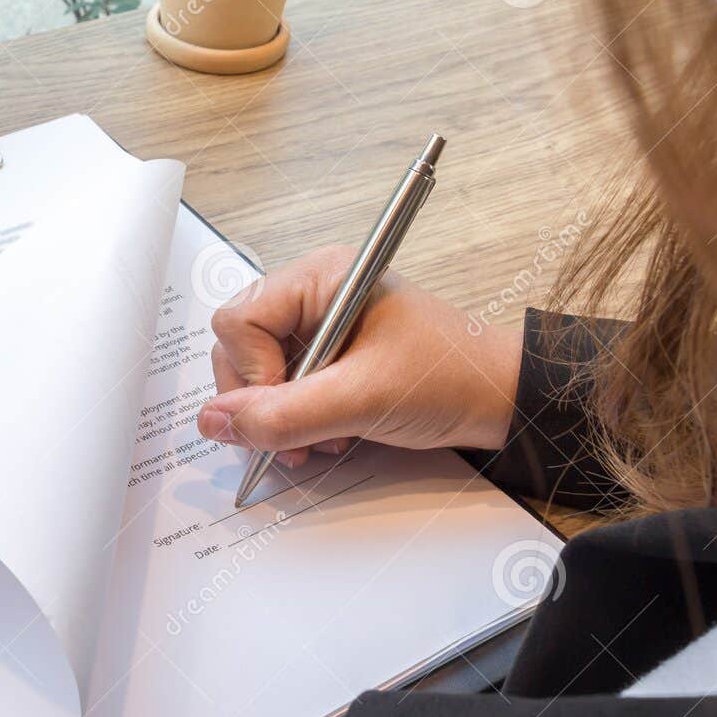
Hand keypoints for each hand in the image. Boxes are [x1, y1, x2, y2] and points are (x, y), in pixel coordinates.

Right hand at [197, 248, 522, 465]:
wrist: (502, 399)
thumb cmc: (449, 378)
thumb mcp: (362, 399)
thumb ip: (284, 414)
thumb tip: (214, 422)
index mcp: (321, 278)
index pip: (238, 320)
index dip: (250, 373)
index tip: (287, 407)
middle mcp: (313, 297)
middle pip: (238, 349)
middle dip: (264, 401)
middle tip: (299, 436)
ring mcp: (319, 329)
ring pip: (257, 376)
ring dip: (283, 417)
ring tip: (325, 437)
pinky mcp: (329, 359)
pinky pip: (284, 390)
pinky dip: (299, 421)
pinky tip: (332, 434)